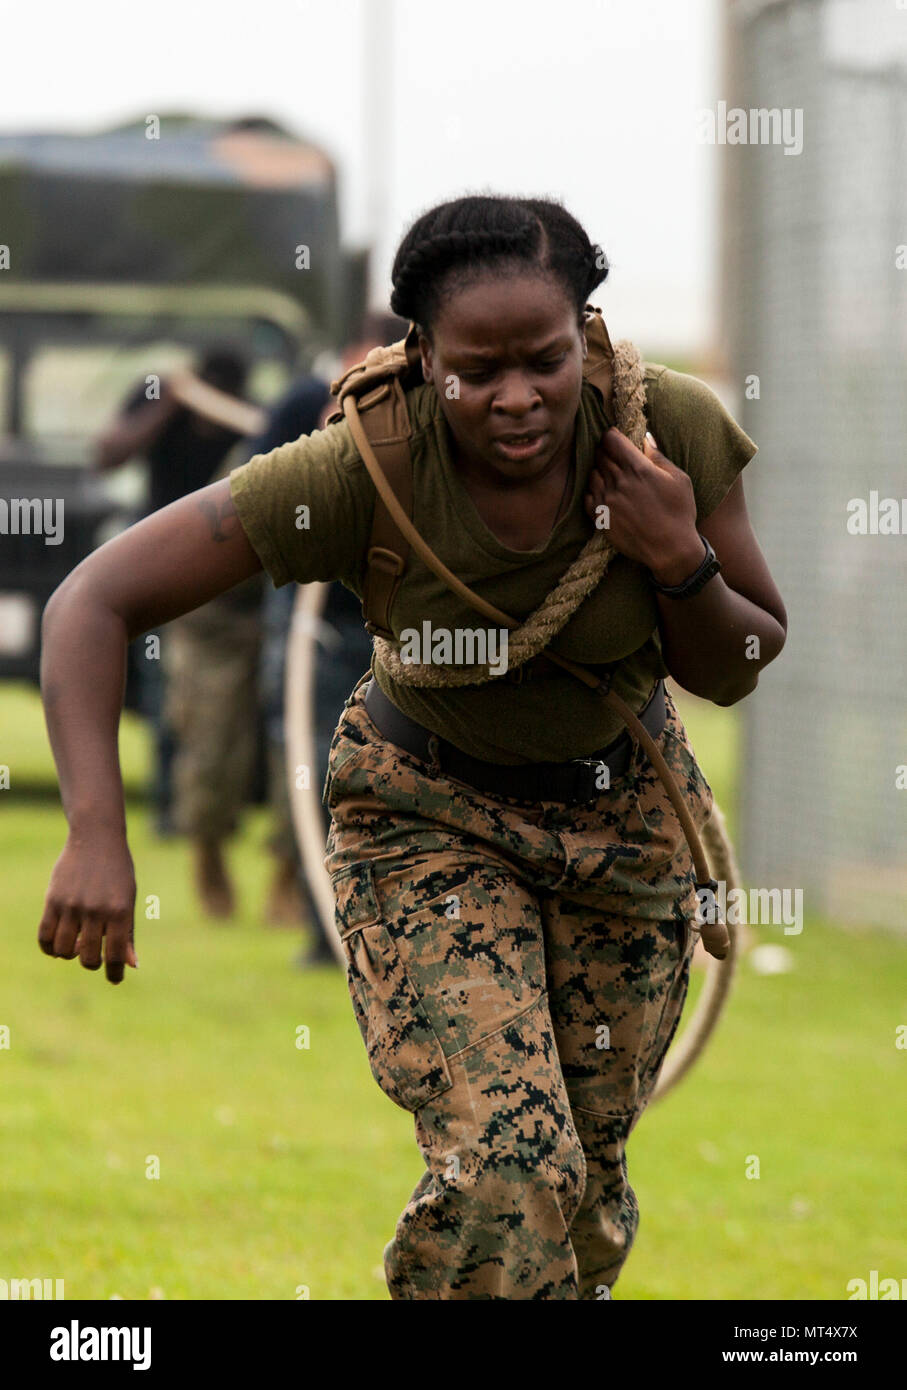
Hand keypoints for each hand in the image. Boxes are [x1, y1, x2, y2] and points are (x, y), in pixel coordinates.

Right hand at [38, 830, 137, 984]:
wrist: (96, 838)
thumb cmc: (118, 872)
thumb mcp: (128, 899)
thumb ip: (128, 933)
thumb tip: (131, 965)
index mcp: (120, 911)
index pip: (115, 955)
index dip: (114, 974)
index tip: (114, 979)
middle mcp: (96, 910)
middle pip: (88, 958)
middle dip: (92, 964)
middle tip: (94, 956)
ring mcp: (72, 905)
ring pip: (64, 951)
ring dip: (69, 955)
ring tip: (76, 945)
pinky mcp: (53, 900)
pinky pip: (45, 937)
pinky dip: (50, 948)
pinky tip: (57, 946)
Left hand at [584, 427, 701, 579]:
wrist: (670, 549)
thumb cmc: (679, 513)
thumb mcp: (678, 479)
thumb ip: (658, 457)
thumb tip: (645, 438)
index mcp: (638, 468)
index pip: (611, 439)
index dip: (612, 435)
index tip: (615, 437)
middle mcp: (618, 482)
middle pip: (600, 455)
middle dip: (606, 451)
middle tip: (614, 455)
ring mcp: (606, 500)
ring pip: (592, 474)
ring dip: (599, 471)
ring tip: (610, 475)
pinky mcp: (599, 517)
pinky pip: (587, 496)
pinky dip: (593, 491)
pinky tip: (605, 493)